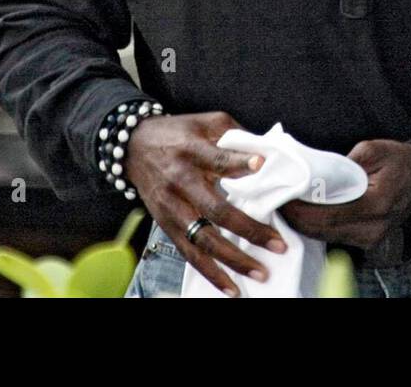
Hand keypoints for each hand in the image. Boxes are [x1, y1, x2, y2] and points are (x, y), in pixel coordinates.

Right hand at [125, 111, 288, 296]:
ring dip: (233, 259)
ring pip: (203, 239)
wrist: (133, 146)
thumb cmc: (177, 133)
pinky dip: (210, 273)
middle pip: (215, 209)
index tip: (261, 164)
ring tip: (260, 272)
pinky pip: (189, 254)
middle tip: (278, 243)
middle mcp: (180, 180)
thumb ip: (234, 135)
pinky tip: (231, 288)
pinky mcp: (166, 224)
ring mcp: (171, 206)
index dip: (238, 162)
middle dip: (249, 229)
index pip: (217, 158)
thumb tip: (268, 153)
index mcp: (192, 150)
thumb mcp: (204, 122)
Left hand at [279, 140, 410, 255]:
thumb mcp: (374, 149)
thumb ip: (344, 163)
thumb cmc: (400, 161)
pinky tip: (300, 211)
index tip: (280, 196)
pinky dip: (314, 225)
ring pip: (325, 236)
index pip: (328, 214)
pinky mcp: (365, 241)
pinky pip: (332, 236)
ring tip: (282, 203)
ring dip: (301, 223)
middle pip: (322, 230)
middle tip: (273, 199)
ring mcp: (369, 239)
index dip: (300, 209)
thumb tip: (314, 172)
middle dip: (295, 217)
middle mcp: (372, 229)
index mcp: (376, 205)